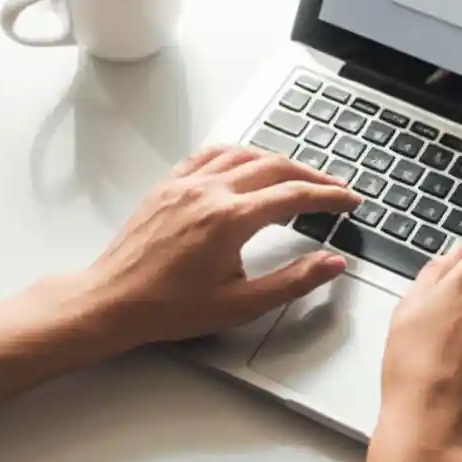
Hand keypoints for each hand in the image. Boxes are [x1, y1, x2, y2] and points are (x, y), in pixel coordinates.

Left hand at [76, 145, 359, 349]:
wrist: (112, 302)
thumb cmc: (168, 308)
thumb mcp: (241, 304)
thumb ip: (294, 280)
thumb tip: (332, 263)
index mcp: (230, 220)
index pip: (295, 195)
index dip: (330, 196)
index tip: (349, 201)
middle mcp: (209, 192)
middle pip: (275, 166)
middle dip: (312, 176)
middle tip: (334, 189)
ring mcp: (185, 184)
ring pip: (244, 153)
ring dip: (277, 161)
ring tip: (297, 176)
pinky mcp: (167, 185)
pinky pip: (209, 155)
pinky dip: (237, 154)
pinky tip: (245, 164)